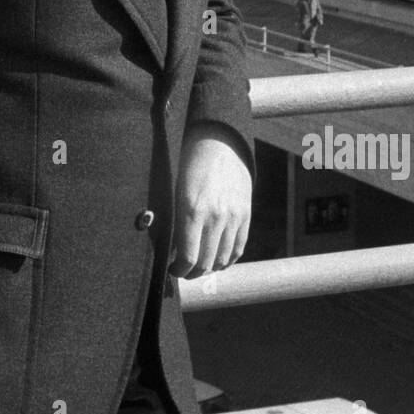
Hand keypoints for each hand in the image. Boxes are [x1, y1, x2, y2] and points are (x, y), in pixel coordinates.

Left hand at [170, 124, 251, 277]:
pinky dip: (227, 260)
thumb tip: (168, 249)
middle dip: (192, 272)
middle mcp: (215, 217)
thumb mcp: (174, 190)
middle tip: (183, 271)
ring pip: (222, 259)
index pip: (187, 258)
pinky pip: (238, 248)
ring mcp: (233, 217)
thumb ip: (172, 219)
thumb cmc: (188, 163)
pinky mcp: (245, 214)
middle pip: (205, 263)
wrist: (219, 141)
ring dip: (209, 268)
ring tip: (199, 266)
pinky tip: (217, 260)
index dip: (178, 270)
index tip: (172, 269)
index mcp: (192, 210)